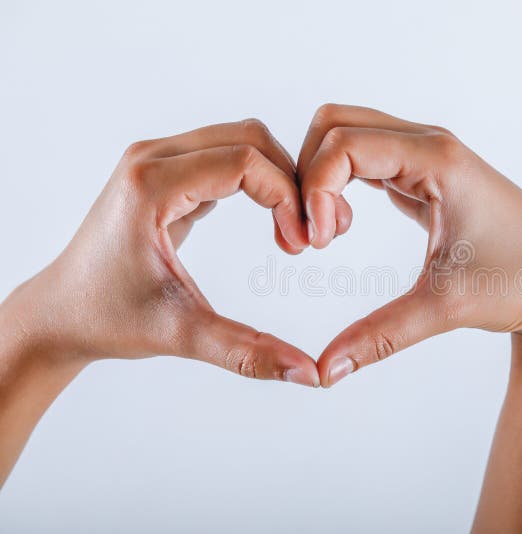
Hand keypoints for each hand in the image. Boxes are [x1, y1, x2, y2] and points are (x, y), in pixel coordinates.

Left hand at [6, 119, 319, 386]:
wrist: (61, 314)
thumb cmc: (106, 318)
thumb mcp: (181, 335)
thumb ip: (247, 352)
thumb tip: (308, 373)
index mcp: (149, 184)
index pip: (244, 161)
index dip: (287, 197)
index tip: (301, 244)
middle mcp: (151, 159)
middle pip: (249, 138)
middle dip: (289, 182)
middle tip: (304, 235)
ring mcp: (156, 161)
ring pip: (241, 141)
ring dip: (277, 179)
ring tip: (291, 229)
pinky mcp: (166, 173)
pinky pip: (226, 156)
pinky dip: (258, 182)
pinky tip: (271, 222)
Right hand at [297, 104, 521, 386]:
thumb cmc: (519, 285)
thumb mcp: (444, 308)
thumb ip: (379, 337)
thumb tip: (325, 373)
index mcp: (438, 160)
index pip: (342, 144)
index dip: (313, 190)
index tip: (317, 245)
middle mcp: (431, 145)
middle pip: (335, 124)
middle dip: (306, 173)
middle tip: (311, 236)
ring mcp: (428, 156)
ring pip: (347, 135)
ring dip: (320, 177)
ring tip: (328, 235)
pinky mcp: (425, 174)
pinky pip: (365, 157)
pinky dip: (339, 183)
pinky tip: (342, 228)